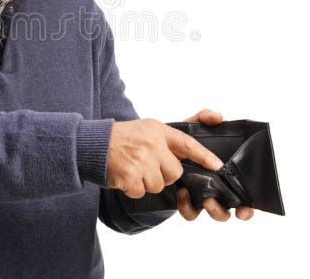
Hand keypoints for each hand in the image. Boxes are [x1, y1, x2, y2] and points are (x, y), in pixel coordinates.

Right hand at [106, 117, 222, 198]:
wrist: (93, 144)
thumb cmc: (124, 137)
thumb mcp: (150, 128)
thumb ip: (178, 133)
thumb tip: (215, 117)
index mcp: (158, 131)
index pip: (187, 144)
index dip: (203, 156)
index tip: (216, 165)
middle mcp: (151, 145)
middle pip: (174, 173)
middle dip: (164, 174)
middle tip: (148, 165)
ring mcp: (140, 161)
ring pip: (158, 185)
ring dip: (146, 182)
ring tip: (134, 168)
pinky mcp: (129, 176)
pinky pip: (141, 192)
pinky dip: (133, 188)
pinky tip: (125, 175)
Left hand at [176, 109, 254, 221]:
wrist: (150, 151)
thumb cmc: (178, 142)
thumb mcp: (190, 128)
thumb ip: (203, 119)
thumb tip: (217, 117)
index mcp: (223, 172)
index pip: (243, 191)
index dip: (248, 204)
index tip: (248, 206)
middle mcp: (216, 187)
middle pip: (233, 207)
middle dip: (238, 211)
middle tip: (234, 208)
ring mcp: (201, 196)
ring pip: (216, 213)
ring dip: (215, 210)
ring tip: (207, 200)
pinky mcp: (185, 202)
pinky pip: (191, 213)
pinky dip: (188, 206)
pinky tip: (183, 193)